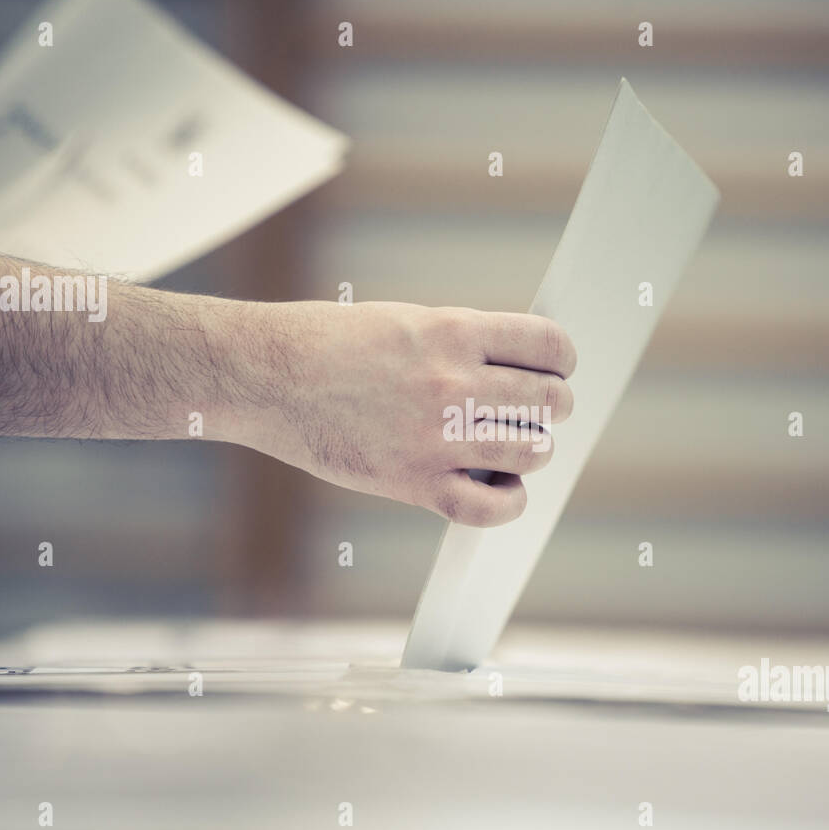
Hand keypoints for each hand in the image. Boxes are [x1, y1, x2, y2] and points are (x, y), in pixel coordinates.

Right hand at [231, 301, 576, 526]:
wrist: (266, 377)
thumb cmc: (329, 343)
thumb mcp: (407, 321)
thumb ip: (463, 344)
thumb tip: (516, 368)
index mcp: (454, 331)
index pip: (549, 346)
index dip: (562, 360)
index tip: (554, 369)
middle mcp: (454, 383)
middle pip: (550, 401)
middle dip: (553, 406)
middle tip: (537, 410)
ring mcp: (437, 436)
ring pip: (532, 451)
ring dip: (534, 449)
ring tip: (516, 446)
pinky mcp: (414, 482)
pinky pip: (491, 508)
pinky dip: (510, 501)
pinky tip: (501, 486)